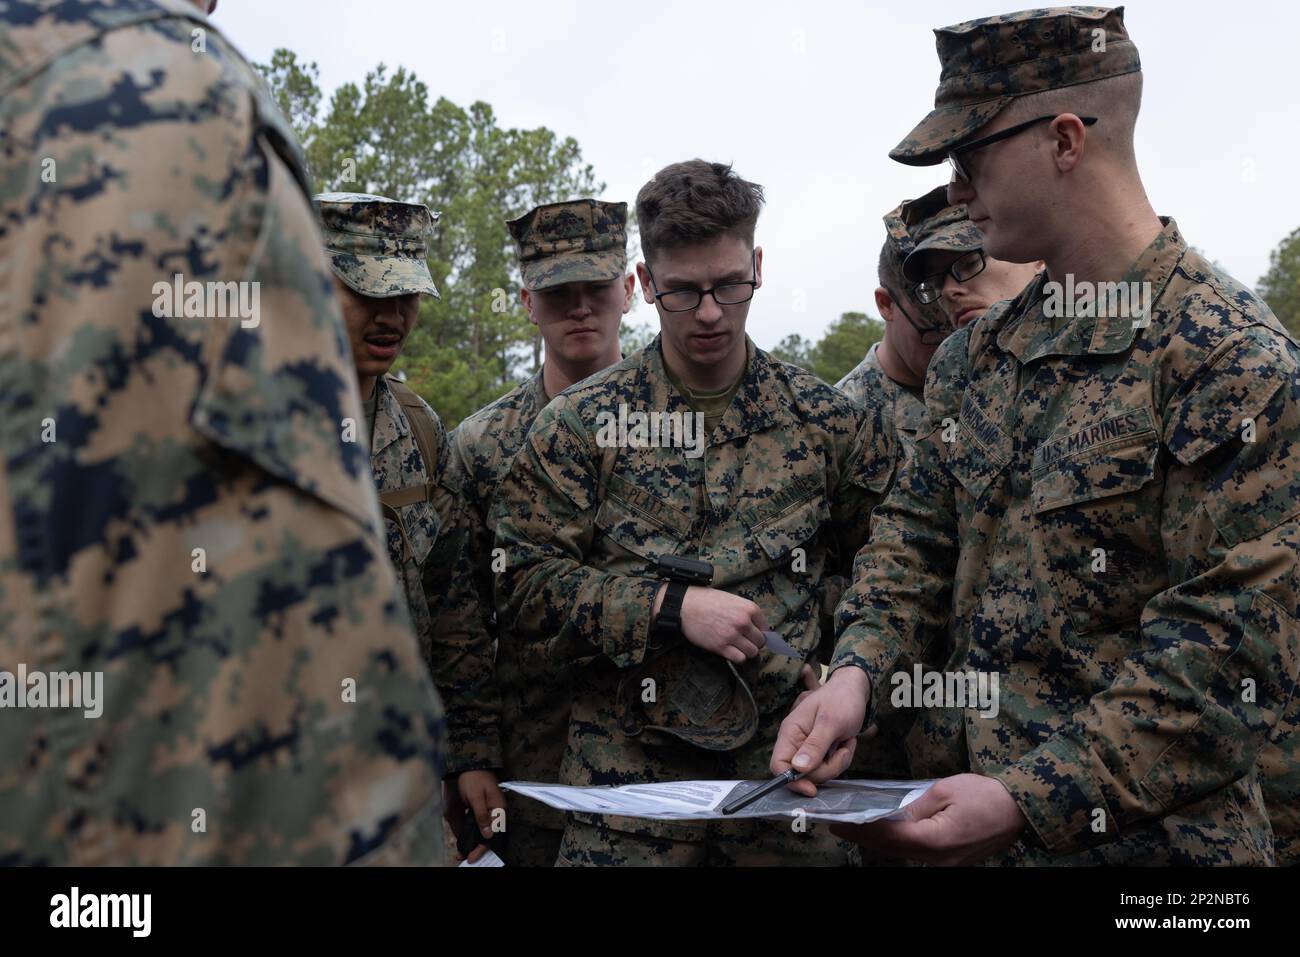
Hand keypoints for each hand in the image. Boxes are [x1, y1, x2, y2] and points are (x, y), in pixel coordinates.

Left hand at [444, 770, 505, 863]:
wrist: (470, 765)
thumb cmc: (473, 779)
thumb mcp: (476, 797)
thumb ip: (482, 816)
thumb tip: (488, 834)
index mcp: (498, 808)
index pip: (493, 833)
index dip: (483, 847)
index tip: (472, 857)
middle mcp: (497, 811)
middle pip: (491, 834)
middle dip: (479, 847)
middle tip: (467, 858)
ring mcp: (491, 810)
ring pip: (486, 830)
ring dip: (476, 841)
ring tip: (465, 852)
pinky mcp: (485, 808)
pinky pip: (482, 824)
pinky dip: (475, 833)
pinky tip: (468, 839)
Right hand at [655, 585, 768, 664]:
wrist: (685, 606)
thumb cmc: (706, 600)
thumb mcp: (731, 599)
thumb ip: (745, 612)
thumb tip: (755, 627)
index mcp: (748, 608)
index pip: (765, 627)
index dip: (759, 632)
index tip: (752, 634)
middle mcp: (743, 622)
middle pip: (760, 641)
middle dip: (754, 643)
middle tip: (744, 641)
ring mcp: (732, 635)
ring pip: (752, 652)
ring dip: (747, 652)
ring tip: (738, 647)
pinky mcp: (721, 647)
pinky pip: (740, 659)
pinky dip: (738, 658)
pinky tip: (731, 652)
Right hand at [770, 666, 869, 795]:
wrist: (854, 690)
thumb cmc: (841, 700)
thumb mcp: (830, 722)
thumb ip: (815, 745)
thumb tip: (798, 768)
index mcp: (790, 732)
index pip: (778, 765)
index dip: (791, 781)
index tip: (812, 789)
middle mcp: (795, 742)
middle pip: (802, 775)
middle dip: (827, 768)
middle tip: (843, 750)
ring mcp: (808, 748)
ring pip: (818, 773)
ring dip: (837, 763)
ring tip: (846, 742)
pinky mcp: (820, 752)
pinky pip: (828, 768)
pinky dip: (841, 759)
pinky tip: (846, 743)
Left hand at [829, 773, 1028, 865]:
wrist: (1019, 809)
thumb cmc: (985, 795)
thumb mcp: (944, 791)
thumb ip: (913, 806)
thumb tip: (891, 814)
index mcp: (936, 841)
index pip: (889, 836)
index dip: (862, 828)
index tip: (840, 821)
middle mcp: (939, 859)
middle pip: (893, 849)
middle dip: (864, 837)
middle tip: (838, 825)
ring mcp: (946, 863)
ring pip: (904, 853)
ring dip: (879, 841)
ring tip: (855, 828)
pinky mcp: (951, 860)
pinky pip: (918, 853)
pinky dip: (898, 843)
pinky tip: (885, 833)